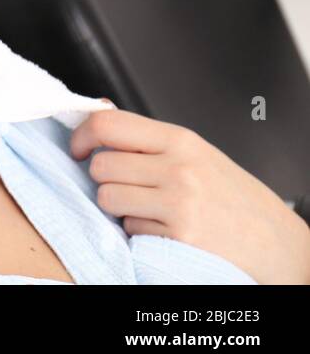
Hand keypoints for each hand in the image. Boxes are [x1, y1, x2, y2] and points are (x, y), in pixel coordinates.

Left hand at [70, 107, 309, 283]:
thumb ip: (148, 138)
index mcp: (181, 140)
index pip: (109, 123)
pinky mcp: (178, 236)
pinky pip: (129, 229)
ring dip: (119, 207)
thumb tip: (98, 111)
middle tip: (128, 186)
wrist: (276, 242)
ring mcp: (178, 203)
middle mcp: (179, 168)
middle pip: (101, 165)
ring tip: (149, 207)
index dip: (81, 135)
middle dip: (105, 179)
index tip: (78, 148)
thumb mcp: (196, 154)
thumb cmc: (233, 197)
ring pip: (107, 198)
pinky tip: (166, 228)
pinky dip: (140, 231)